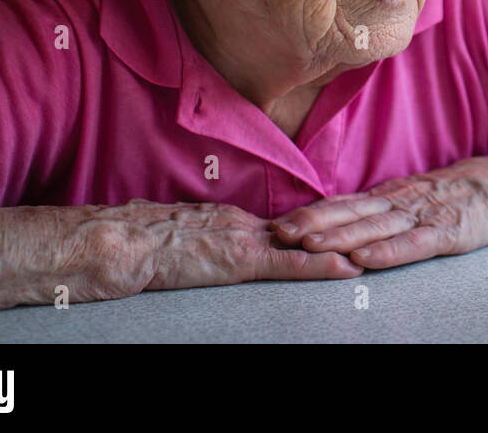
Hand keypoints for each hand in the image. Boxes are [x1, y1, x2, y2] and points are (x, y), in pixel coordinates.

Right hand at [61, 198, 364, 301]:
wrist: (112, 242)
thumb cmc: (125, 243)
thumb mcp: (163, 238)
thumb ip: (186, 240)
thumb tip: (187, 247)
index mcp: (222, 218)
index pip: (275, 224)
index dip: (309, 229)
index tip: (337, 230)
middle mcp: (239, 222)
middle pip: (299, 230)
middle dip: (335, 236)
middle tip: (371, 236)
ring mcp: (242, 240)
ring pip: (303, 244)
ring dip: (339, 249)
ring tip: (375, 252)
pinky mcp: (239, 260)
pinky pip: (289, 265)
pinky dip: (321, 267)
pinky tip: (348, 269)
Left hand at [269, 156, 487, 269]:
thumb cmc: (458, 195)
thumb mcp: (416, 196)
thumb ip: (383, 207)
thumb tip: (343, 218)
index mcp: (392, 194)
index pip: (344, 203)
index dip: (312, 213)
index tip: (280, 222)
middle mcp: (402, 201)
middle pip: (351, 212)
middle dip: (313, 223)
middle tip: (280, 233)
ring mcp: (424, 215)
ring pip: (375, 227)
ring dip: (340, 236)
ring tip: (310, 245)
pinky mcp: (448, 231)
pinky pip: (414, 243)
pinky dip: (388, 251)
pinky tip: (365, 259)